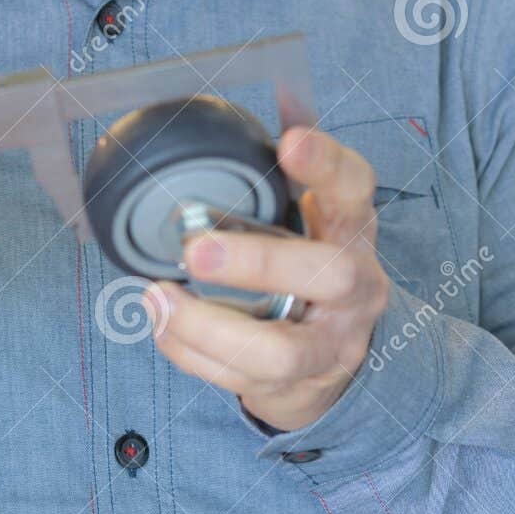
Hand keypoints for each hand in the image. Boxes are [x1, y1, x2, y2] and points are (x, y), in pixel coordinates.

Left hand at [145, 126, 389, 431]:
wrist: (339, 359)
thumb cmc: (308, 275)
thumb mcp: (307, 224)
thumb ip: (272, 189)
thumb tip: (211, 127)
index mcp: (351, 229)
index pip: (355, 189)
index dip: (327, 165)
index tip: (290, 141)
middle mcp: (355, 287)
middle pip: (330, 274)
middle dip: (260, 262)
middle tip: (196, 249)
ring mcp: (332, 343)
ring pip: (282, 349)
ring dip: (210, 326)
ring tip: (160, 298)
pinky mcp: (300, 386)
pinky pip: (243, 378)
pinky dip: (193, 352)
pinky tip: (163, 325)